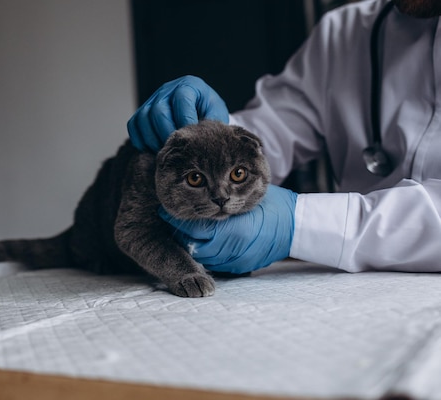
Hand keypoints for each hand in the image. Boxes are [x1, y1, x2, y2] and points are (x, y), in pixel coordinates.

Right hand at [127, 75, 227, 151]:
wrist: (198, 112)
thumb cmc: (208, 113)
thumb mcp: (216, 114)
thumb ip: (212, 122)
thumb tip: (202, 140)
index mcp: (188, 86)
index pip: (181, 99)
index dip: (185, 121)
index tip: (190, 138)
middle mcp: (167, 90)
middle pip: (158, 111)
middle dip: (167, 134)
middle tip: (177, 148)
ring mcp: (152, 100)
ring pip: (143, 119)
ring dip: (153, 140)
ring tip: (166, 150)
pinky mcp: (141, 112)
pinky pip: (133, 126)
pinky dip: (141, 140)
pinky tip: (154, 148)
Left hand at [159, 185, 297, 273]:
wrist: (297, 227)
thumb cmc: (273, 205)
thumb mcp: (246, 197)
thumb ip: (220, 200)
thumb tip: (194, 195)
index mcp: (233, 229)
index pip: (194, 227)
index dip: (177, 219)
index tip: (164, 210)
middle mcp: (232, 249)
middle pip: (193, 245)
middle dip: (181, 233)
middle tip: (171, 220)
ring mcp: (236, 261)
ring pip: (202, 256)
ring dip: (192, 244)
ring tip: (185, 230)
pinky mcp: (240, 268)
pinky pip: (215, 263)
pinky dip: (207, 253)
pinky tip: (204, 241)